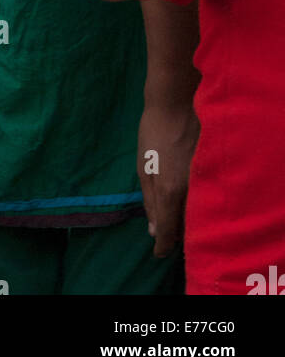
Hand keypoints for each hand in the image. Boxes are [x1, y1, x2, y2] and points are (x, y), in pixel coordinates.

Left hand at [137, 97, 198, 256]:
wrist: (176, 103)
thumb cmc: (153, 132)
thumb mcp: (142, 167)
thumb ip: (149, 200)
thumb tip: (154, 230)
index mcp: (169, 190)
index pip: (170, 231)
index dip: (164, 246)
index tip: (159, 253)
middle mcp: (191, 190)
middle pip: (186, 226)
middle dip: (176, 234)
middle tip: (165, 235)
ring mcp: (204, 180)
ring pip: (197, 212)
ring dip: (187, 220)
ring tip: (175, 218)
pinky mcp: (212, 170)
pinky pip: (206, 197)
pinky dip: (197, 204)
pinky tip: (188, 201)